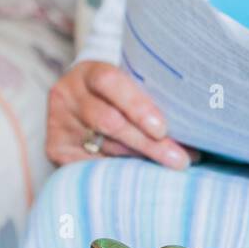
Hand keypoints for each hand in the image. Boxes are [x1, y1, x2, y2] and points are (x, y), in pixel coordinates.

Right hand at [46, 60, 199, 170]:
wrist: (79, 99)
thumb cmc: (118, 93)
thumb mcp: (129, 83)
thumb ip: (150, 97)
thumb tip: (194, 128)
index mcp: (88, 71)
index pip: (111, 83)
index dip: (137, 105)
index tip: (163, 129)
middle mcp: (68, 94)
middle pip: (109, 121)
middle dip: (148, 143)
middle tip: (180, 160)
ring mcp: (58, 122)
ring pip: (104, 146)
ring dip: (140, 160)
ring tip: (171, 166)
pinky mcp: (54, 148)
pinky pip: (90, 165)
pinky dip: (118, 171)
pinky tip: (141, 176)